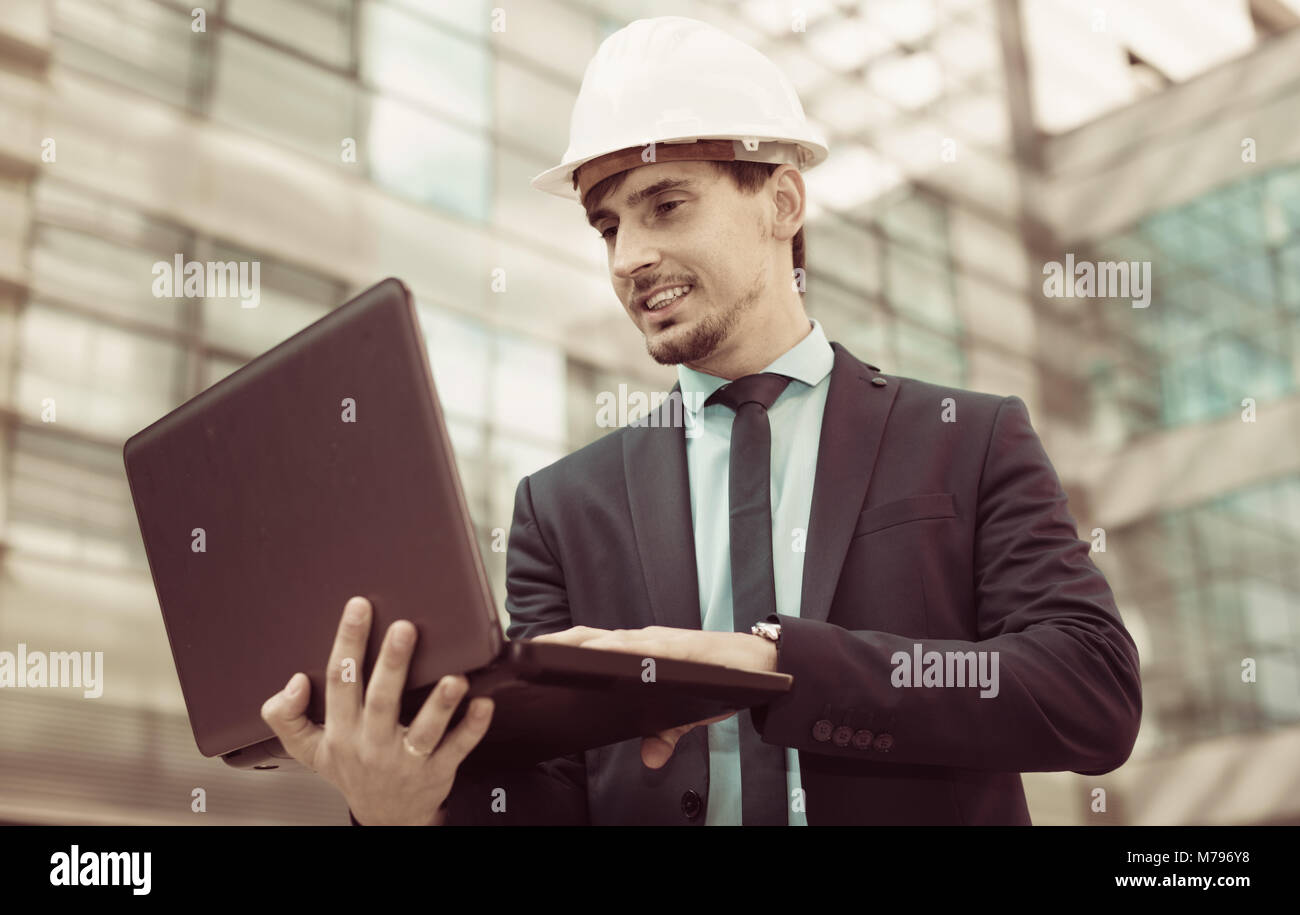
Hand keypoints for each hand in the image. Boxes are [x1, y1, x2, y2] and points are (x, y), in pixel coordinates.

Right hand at [260, 596, 493, 824]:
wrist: (385, 817)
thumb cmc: (351, 770)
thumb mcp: (308, 749)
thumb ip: (287, 716)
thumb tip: (293, 683)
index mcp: (341, 731)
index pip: (341, 681)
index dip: (349, 642)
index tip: (359, 608)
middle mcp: (373, 743)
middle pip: (382, 700)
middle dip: (393, 664)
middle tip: (405, 629)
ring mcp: (408, 759)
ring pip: (425, 729)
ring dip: (440, 703)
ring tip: (454, 677)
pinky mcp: (438, 770)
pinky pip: (457, 748)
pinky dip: (472, 727)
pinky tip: (484, 704)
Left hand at [533, 625, 776, 768]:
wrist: (761, 661)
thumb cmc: (720, 678)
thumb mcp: (686, 714)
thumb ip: (665, 733)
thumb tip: (651, 758)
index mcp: (639, 653)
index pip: (591, 647)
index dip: (560, 649)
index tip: (529, 658)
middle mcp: (644, 642)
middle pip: (589, 638)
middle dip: (556, 643)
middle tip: (523, 653)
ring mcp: (658, 642)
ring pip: (609, 638)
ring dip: (578, 644)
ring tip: (548, 652)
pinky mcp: (677, 647)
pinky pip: (643, 647)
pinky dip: (621, 650)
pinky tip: (604, 655)